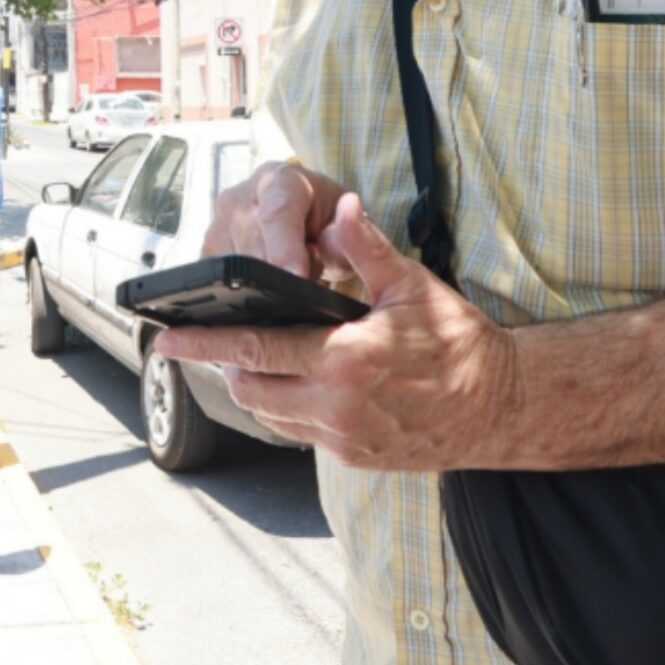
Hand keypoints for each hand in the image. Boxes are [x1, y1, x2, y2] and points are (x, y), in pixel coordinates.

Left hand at [157, 194, 521, 471]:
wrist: (498, 407)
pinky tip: (295, 383)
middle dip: (225, 364)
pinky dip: (285, 409)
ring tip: (255, 359)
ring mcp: (342, 437)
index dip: (204, 341)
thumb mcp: (413, 286)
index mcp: (345, 358)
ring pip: (268, 416)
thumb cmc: (459, 343)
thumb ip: (368, 248)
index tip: (165, 336)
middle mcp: (335, 405)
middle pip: (250, 388)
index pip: (255, 347)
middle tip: (213, 341)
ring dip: (255, 387)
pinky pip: (297, 434)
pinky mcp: (350, 457)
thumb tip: (343, 206)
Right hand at [202, 158, 346, 277]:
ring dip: (262, 285)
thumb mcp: (350, 229)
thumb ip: (348, 237)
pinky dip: (244, 292)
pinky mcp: (206, 252)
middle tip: (306, 285)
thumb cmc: (329, 224)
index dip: (284, 249)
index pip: (276, 214)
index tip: (295, 277)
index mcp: (280, 181)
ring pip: (233, 268)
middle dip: (277, 276)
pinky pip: (221, 280)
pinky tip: (265, 286)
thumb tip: (330, 243)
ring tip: (288, 276)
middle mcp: (240, 196)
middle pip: (251, 246)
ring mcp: (217, 224)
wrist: (307, 222)